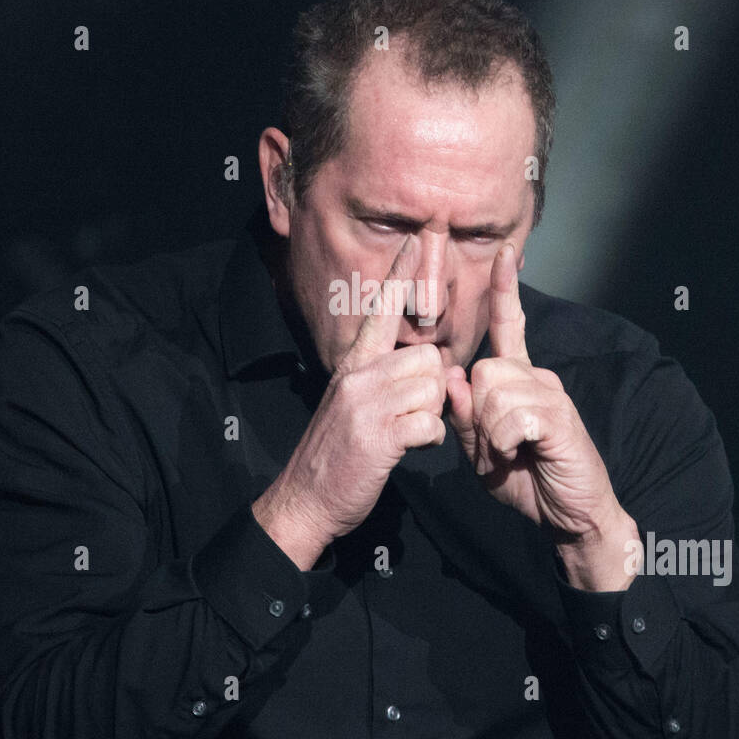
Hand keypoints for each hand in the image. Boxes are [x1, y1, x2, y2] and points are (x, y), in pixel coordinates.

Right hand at [253, 235, 447, 567]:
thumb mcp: (351, 403)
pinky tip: (408, 449)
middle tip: (413, 414)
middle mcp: (358, 375)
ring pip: (433, 387)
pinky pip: (429, 423)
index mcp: (352, 364)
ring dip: (431, 415)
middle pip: (428, 356)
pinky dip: (428, 441)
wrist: (305, 499)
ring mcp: (367, 405)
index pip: (380, 308)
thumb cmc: (336, 455)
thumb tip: (420, 365)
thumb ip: (380, 378)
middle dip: (434, 388)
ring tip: (406, 433)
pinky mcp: (379, 436)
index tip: (418, 239)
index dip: (401, 274)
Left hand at [446, 243, 637, 588]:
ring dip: (491, 431)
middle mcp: (538, 379)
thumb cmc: (528, 480)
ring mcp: (552, 395)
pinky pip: (514, 415)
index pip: (510, 328)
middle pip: (482, 371)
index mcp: (519, 382)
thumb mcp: (482, 452)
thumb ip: (464, 418)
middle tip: (496, 445)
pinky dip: (508, 441)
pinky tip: (524, 453)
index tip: (504, 253)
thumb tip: (453, 376)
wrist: (572, 515)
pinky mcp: (560, 417)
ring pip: (494, 392)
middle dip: (476, 414)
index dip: (505, 292)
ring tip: (513, 452)